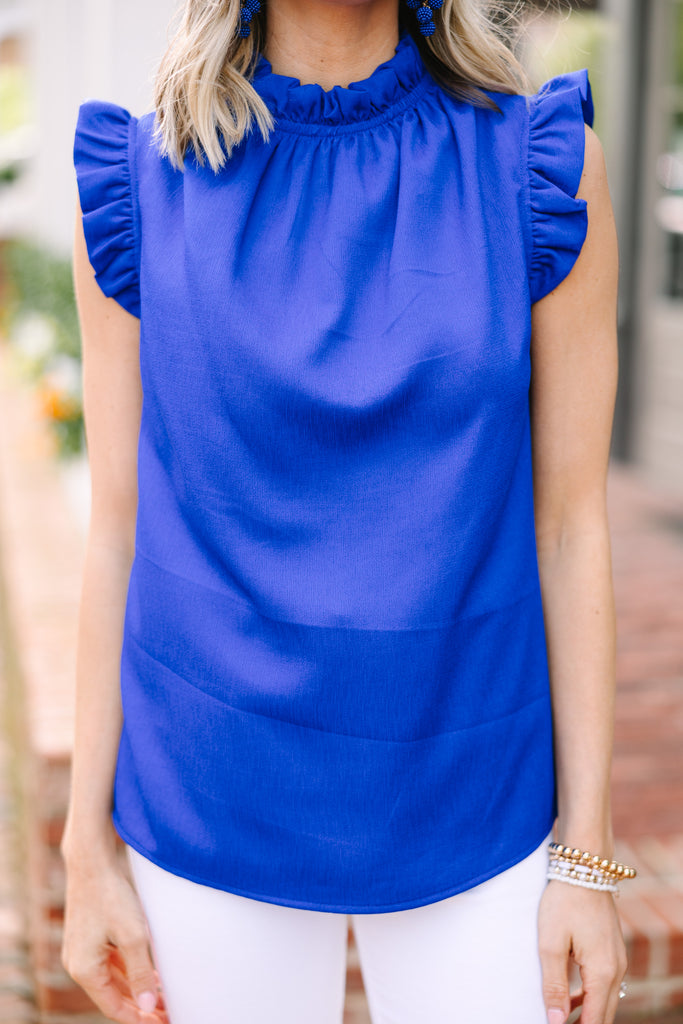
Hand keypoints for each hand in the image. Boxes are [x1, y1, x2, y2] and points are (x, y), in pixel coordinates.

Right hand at [61, 844, 168, 1023]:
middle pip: (114, 995)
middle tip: (169, 1011)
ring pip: (114, 979)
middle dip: (141, 1005)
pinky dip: (130, 970)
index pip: (114, 1007)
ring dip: (137, 988)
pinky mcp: (89, 937)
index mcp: (84, 970)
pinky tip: (151, 972)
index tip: (163, 1021)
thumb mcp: (133, 936)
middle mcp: (78, 964)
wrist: (92, 861)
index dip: (140, 1018)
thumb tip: (148, 1006)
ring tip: (165, 996)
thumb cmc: (112, 895)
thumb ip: (141, 973)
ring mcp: (82, 950)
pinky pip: (111, 963)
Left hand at [537, 878, 627, 1023]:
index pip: (595, 1020)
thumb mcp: (551, 944)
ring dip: (586, 1013)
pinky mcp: (612, 950)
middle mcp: (616, 969)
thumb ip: (554, 985)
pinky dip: (590, 996)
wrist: (584, 867)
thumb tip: (556, 1021)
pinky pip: (605, 983)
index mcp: (602, 972)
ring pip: (606, 1000)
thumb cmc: (563, 902)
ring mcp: (617, 959)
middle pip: (604, 1015)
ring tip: (561, 1019)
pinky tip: (570, 999)